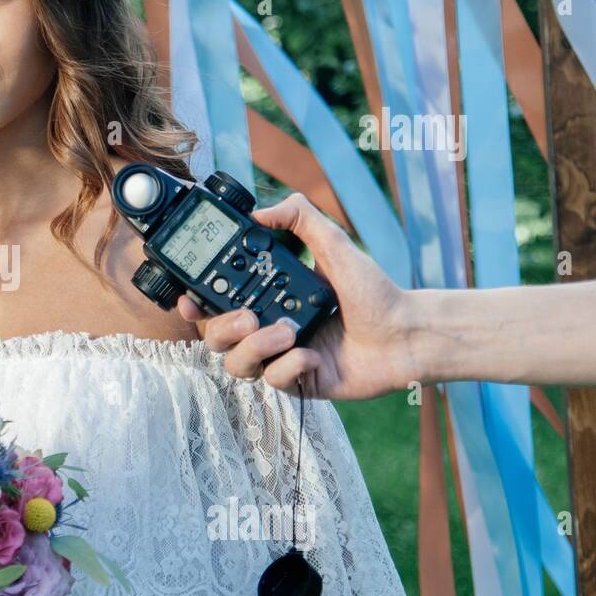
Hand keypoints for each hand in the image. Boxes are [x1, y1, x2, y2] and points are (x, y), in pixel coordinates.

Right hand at [177, 193, 418, 399]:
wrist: (405, 333)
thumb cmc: (374, 293)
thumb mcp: (335, 245)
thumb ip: (301, 219)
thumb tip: (261, 211)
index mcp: (269, 299)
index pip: (218, 304)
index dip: (195, 304)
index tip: (189, 298)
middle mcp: (269, 329)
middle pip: (215, 337)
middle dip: (222, 328)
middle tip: (249, 317)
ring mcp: (281, 358)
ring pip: (236, 364)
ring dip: (255, 348)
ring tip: (288, 334)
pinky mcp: (298, 383)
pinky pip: (272, 381)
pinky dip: (289, 367)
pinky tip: (313, 356)